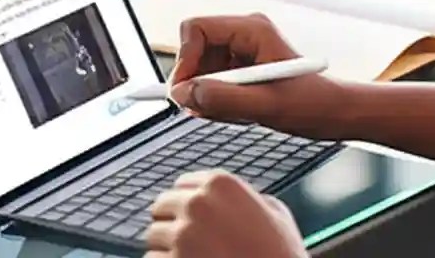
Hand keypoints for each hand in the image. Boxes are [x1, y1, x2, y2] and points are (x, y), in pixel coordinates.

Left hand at [145, 170, 306, 257]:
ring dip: (167, 246)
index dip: (188, 201)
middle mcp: (196, 204)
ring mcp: (181, 235)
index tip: (192, 214)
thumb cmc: (281, 257)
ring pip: (153, 235)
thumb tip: (235, 200)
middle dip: (173, 222)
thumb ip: (248, 197)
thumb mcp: (277, 214)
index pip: (181, 183)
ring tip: (191, 257)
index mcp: (220, 185)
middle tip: (190, 239)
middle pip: (162, 206)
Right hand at [167, 14, 346, 138]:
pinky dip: (214, 99)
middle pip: (193, 48)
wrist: (333, 112)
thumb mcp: (266, 106)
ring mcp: (240, 49)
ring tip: (232, 113)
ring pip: (198, 67)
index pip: (195, 29)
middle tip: (207, 109)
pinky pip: (209, 79)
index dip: (185, 60)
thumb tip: (182, 93)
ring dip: (205, 93)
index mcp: (252, 29)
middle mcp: (243, 32)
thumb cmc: (310, 105)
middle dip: (195, 81)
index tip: (187, 93)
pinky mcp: (239, 67)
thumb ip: (222, 99)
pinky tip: (237, 112)